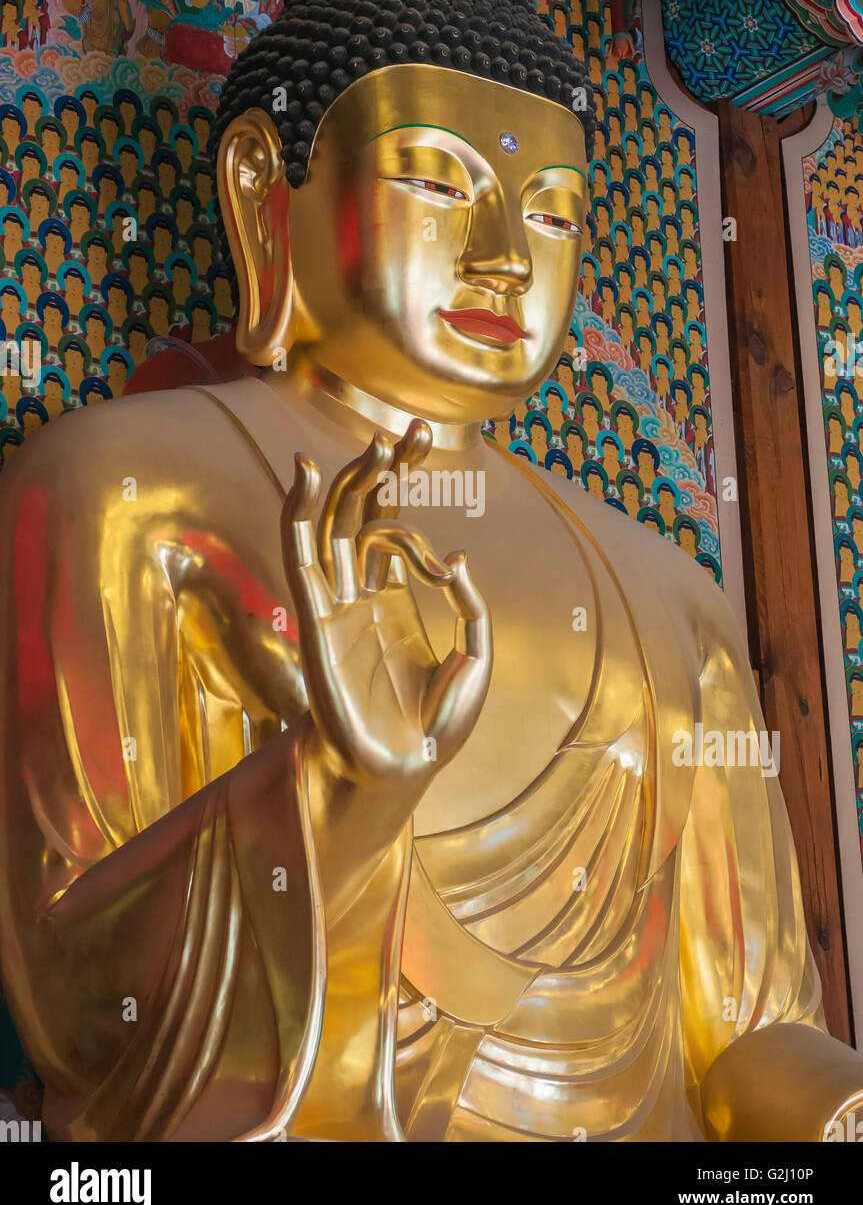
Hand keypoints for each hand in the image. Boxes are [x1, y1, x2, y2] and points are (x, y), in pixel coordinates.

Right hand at [281, 420, 491, 787]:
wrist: (403, 770)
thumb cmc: (439, 721)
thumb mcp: (475, 655)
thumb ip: (470, 604)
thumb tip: (457, 556)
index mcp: (393, 599)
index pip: (388, 523)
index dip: (402, 480)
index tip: (423, 436)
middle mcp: (360, 594)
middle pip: (359, 514)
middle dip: (379, 472)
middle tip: (406, 434)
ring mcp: (336, 604)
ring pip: (330, 528)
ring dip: (346, 484)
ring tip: (375, 446)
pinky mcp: (315, 619)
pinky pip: (300, 557)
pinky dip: (297, 513)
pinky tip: (303, 474)